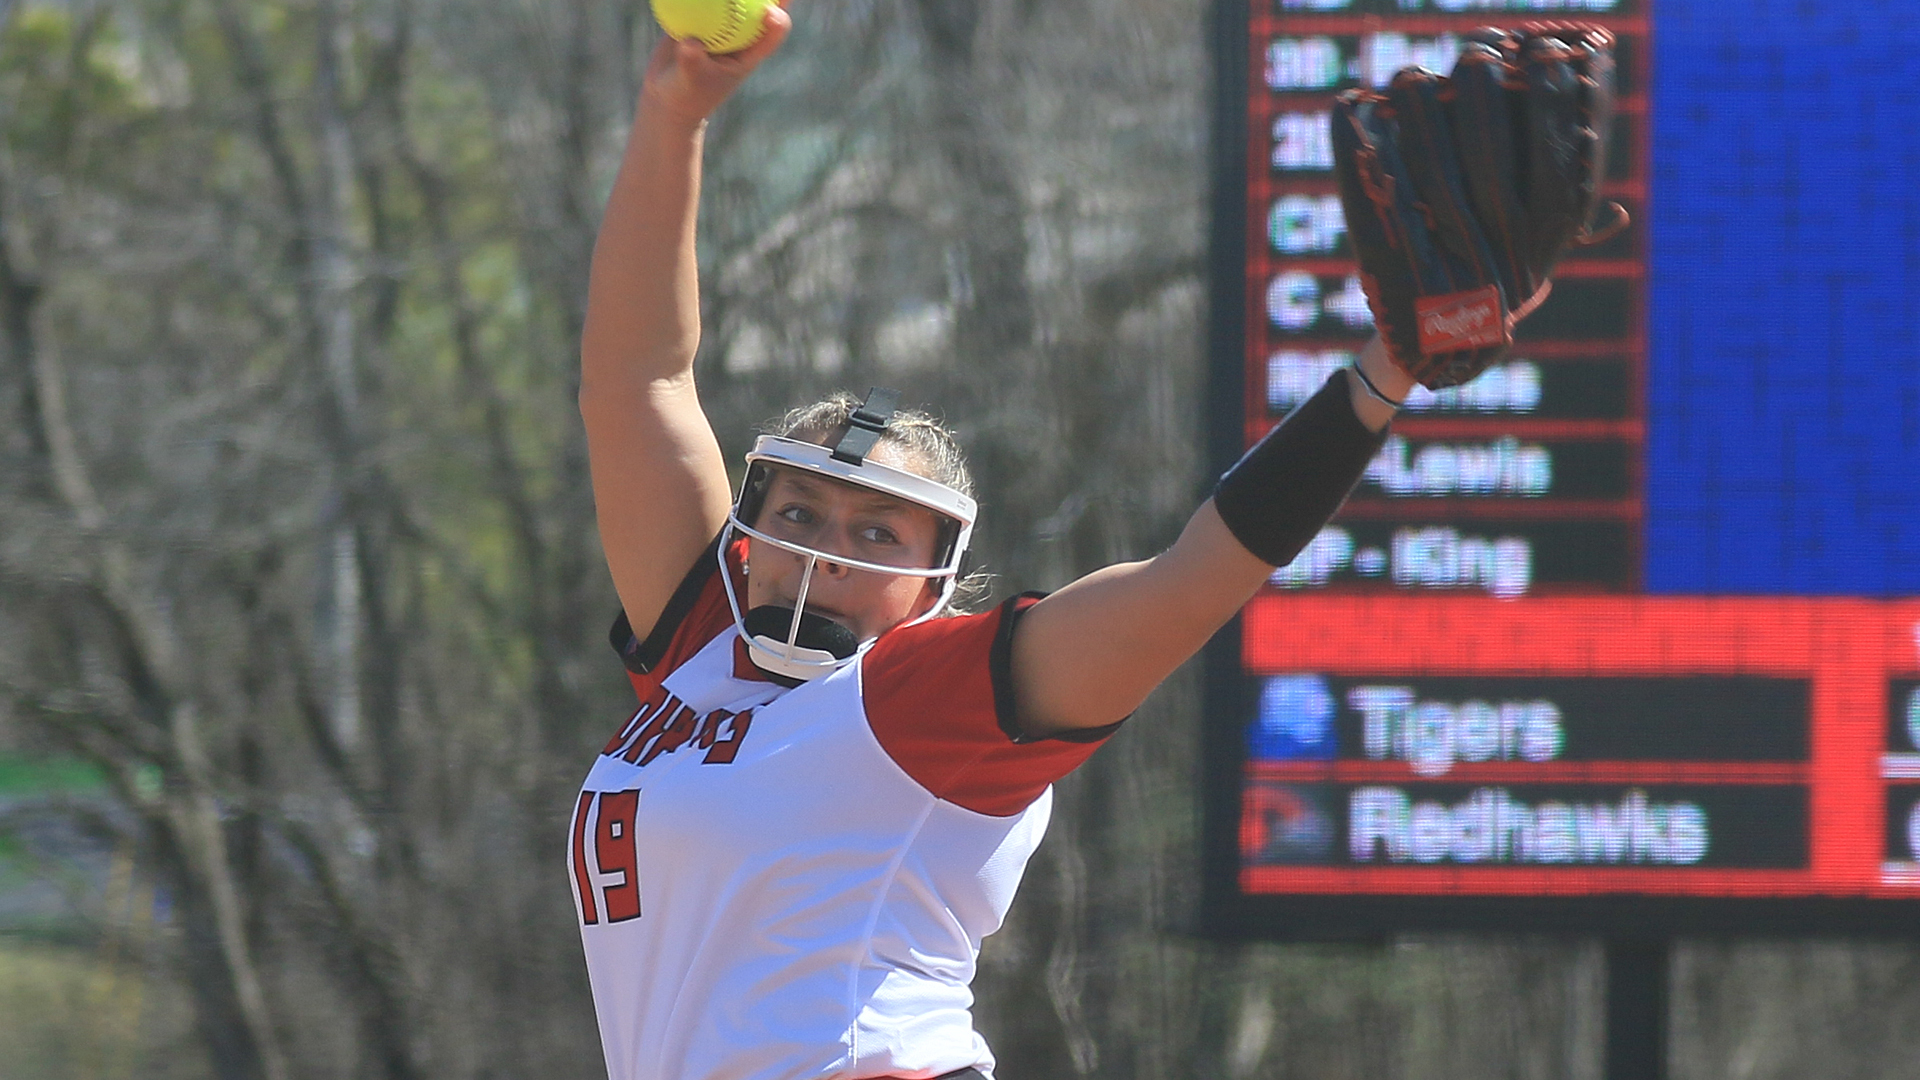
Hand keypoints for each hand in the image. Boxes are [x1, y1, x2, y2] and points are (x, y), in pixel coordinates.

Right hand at [640, 2, 792, 128]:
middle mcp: (740, 35)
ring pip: (731, 0)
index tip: (769, 10)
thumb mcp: (689, 80)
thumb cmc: (684, 94)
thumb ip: (692, 61)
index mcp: (749, 52)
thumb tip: (690, 42)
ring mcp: (721, 24)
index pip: (773, 34)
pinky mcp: (700, 17)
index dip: (778, 20)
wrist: (666, 93)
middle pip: (758, 7)